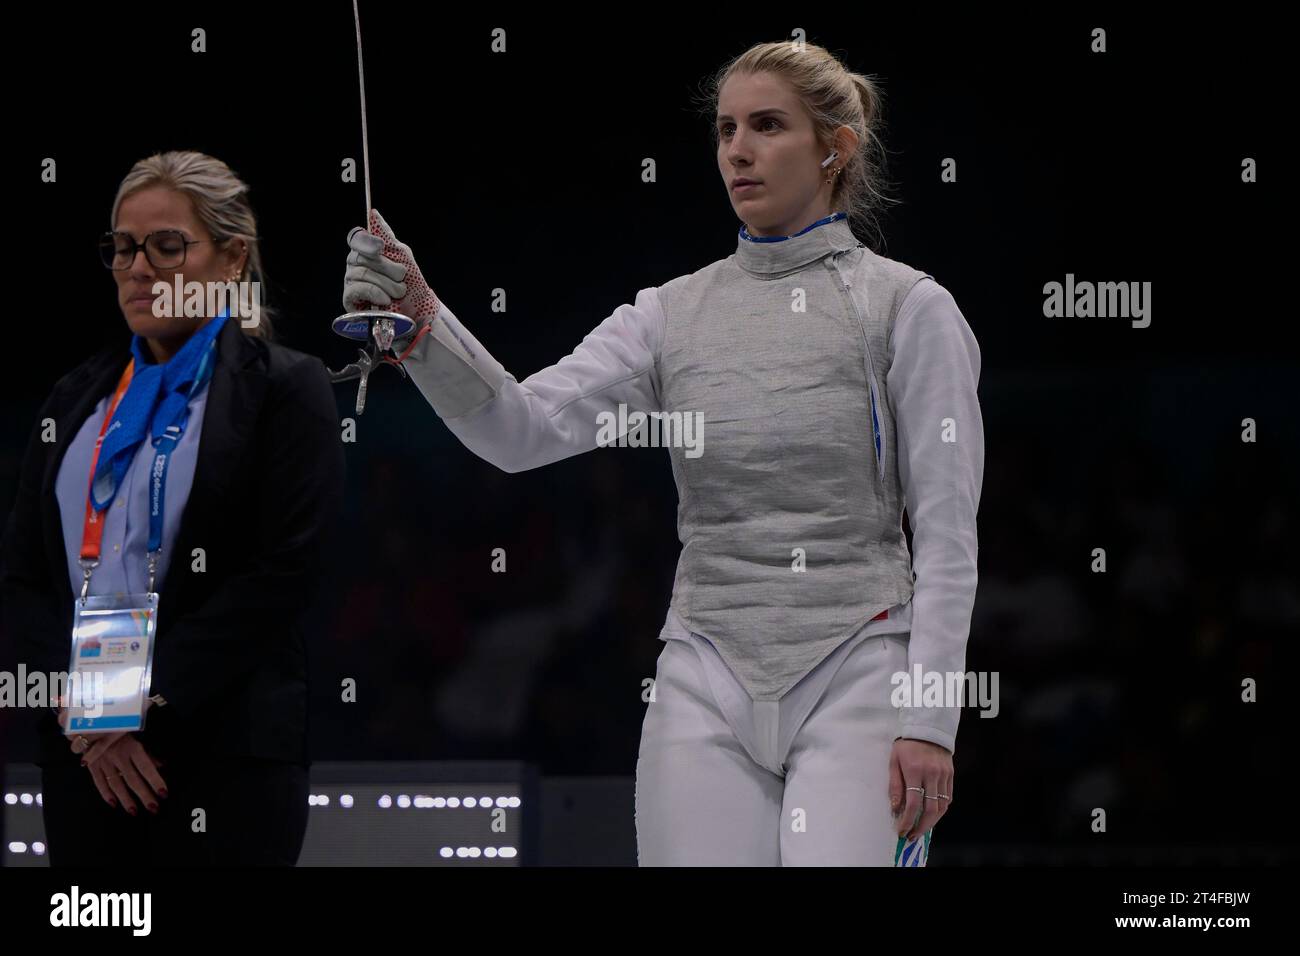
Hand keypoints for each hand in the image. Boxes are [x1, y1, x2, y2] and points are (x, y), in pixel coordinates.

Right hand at [82, 732, 167, 815]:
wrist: (90, 723)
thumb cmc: (118, 731)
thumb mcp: (135, 738)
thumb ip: (147, 754)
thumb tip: (161, 766)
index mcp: (133, 748)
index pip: (146, 768)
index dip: (155, 781)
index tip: (163, 794)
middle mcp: (119, 756)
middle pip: (133, 779)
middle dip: (144, 795)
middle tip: (154, 808)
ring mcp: (104, 762)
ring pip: (117, 784)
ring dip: (126, 799)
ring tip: (134, 811)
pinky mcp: (92, 766)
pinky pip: (99, 782)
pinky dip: (106, 794)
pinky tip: (113, 804)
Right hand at [343, 208, 441, 340]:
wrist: (418, 311)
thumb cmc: (411, 283)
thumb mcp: (402, 256)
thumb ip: (386, 237)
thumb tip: (373, 214)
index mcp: (366, 251)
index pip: (355, 238)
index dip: (365, 241)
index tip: (380, 247)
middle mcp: (355, 264)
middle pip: (361, 256)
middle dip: (387, 267)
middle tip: (402, 277)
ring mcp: (351, 282)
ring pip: (361, 273)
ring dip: (386, 283)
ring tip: (399, 291)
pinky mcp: (350, 300)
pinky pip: (356, 289)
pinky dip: (374, 292)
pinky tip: (385, 299)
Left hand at [888, 737, 952, 840]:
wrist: (927, 728)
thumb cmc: (906, 745)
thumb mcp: (894, 761)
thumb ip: (895, 785)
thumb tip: (896, 808)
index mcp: (915, 771)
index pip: (913, 804)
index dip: (907, 821)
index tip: (902, 831)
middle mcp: (932, 775)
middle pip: (930, 810)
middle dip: (921, 827)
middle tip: (912, 835)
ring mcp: (944, 775)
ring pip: (942, 807)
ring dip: (932, 822)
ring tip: (921, 829)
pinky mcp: (951, 775)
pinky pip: (948, 798)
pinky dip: (940, 810)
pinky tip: (931, 815)